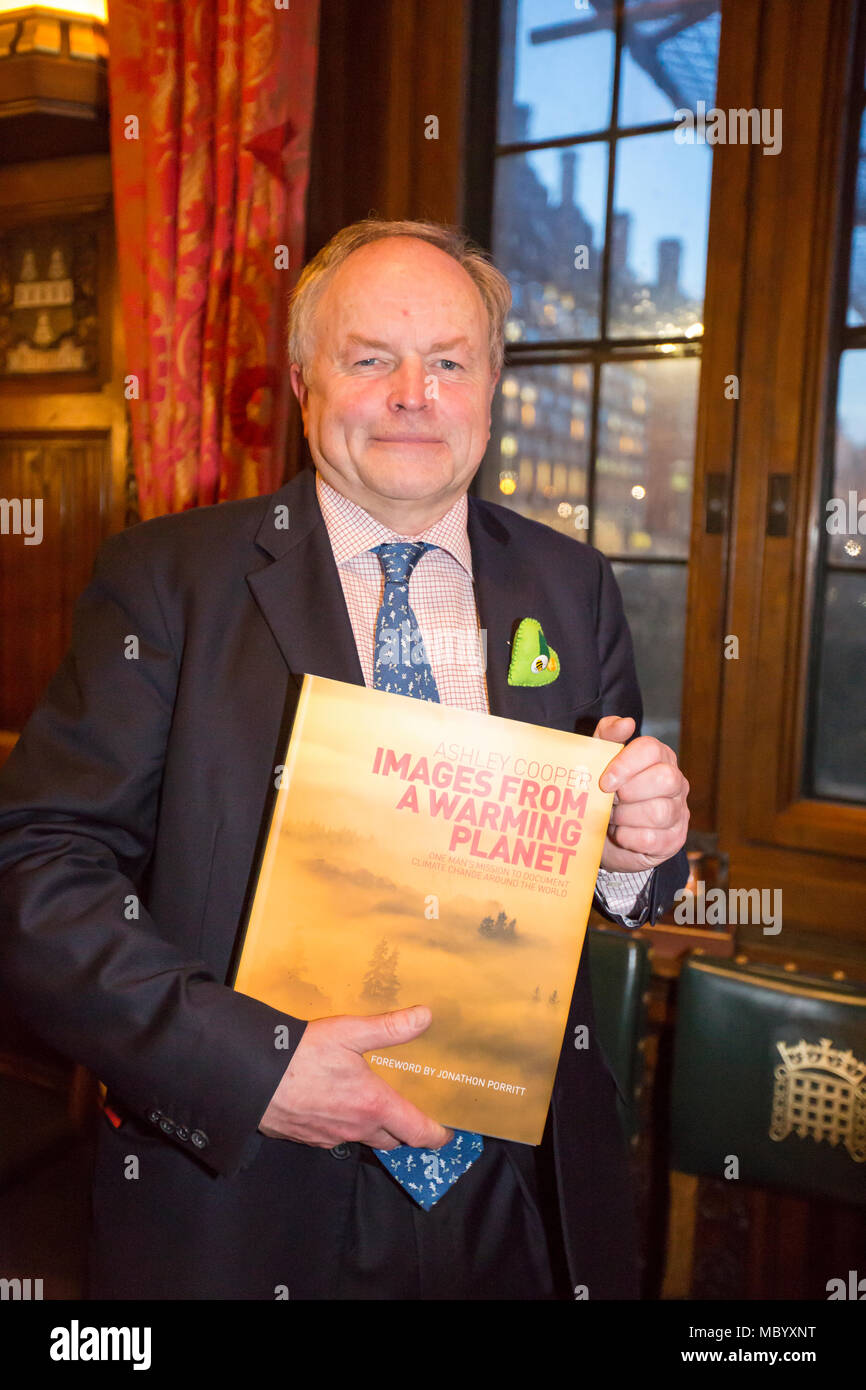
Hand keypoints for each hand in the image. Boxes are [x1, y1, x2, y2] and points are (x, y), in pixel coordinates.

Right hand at [257, 1006, 453, 1150]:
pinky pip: (337, 1137)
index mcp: (374, 1106)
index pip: (418, 1132)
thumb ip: (389, 1028)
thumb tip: (425, 1017)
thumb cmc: (300, 1055)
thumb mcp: (349, 1033)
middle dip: (406, 1130)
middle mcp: (357, 1129)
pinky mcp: (309, 1138)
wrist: (249, 1077)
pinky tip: (337, 1103)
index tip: (447, 1133)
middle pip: (393, 1139)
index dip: (437, 1135)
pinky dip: (346, 1125)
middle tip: (412, 1111)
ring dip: (375, 1128)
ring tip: (376, 1105)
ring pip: (364, 1139)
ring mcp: (332, 1137)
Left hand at [593, 715, 689, 872]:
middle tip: (610, 801)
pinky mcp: (674, 839)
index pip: (651, 749)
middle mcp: (676, 781)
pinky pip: (654, 839)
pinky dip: (630, 838)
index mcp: (659, 757)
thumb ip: (607, 736)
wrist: (603, 835)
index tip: (605, 781)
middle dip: (630, 792)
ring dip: (626, 817)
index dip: (626, 764)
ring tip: (612, 818)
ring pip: (659, 811)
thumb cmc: (604, 792)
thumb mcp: (598, 760)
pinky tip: (620, 834)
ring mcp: (678, 811)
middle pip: (665, 779)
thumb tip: (626, 723)